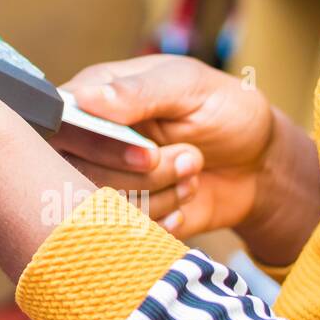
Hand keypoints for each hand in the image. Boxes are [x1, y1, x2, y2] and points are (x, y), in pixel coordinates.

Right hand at [58, 55, 319, 262]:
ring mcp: (101, 179)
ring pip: (103, 208)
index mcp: (92, 96)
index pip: (61, 125)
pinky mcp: (121, 216)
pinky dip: (166, 219)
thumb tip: (86, 98)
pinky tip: (184, 196)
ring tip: (192, 171)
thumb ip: (138, 91)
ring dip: (162, 194)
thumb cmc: (223, 110)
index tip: (149, 152)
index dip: (99, 145)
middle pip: (79, 173)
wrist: (258, 164)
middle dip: (146, 174)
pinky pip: (124, 233)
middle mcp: (86, 139)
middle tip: (190, 156)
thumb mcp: (189, 86)